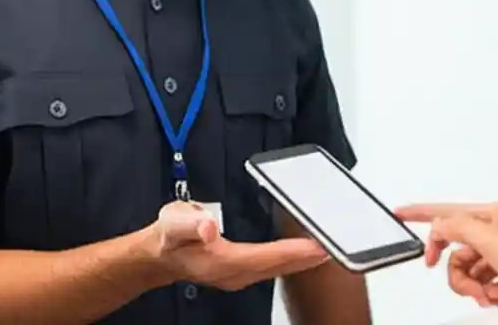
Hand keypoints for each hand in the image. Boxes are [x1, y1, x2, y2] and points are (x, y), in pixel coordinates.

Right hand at [150, 201, 329, 291]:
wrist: (160, 254)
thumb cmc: (169, 236)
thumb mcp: (174, 221)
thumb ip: (191, 222)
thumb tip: (208, 227)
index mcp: (222, 262)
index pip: (265, 257)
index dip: (292, 252)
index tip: (318, 246)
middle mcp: (235, 273)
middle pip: (278, 267)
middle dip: (307, 258)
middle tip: (336, 247)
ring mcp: (240, 275)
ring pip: (278, 270)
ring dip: (302, 261)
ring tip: (326, 249)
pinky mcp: (243, 272)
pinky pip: (273, 267)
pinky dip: (291, 259)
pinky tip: (303, 252)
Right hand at [396, 203, 497, 323]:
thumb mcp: (490, 239)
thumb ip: (457, 228)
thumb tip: (438, 226)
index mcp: (492, 215)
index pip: (447, 211)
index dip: (420, 214)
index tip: (399, 214)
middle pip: (456, 250)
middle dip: (456, 272)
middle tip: (469, 286)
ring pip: (470, 270)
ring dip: (473, 286)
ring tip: (488, 296)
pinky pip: (487, 284)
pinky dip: (488, 293)